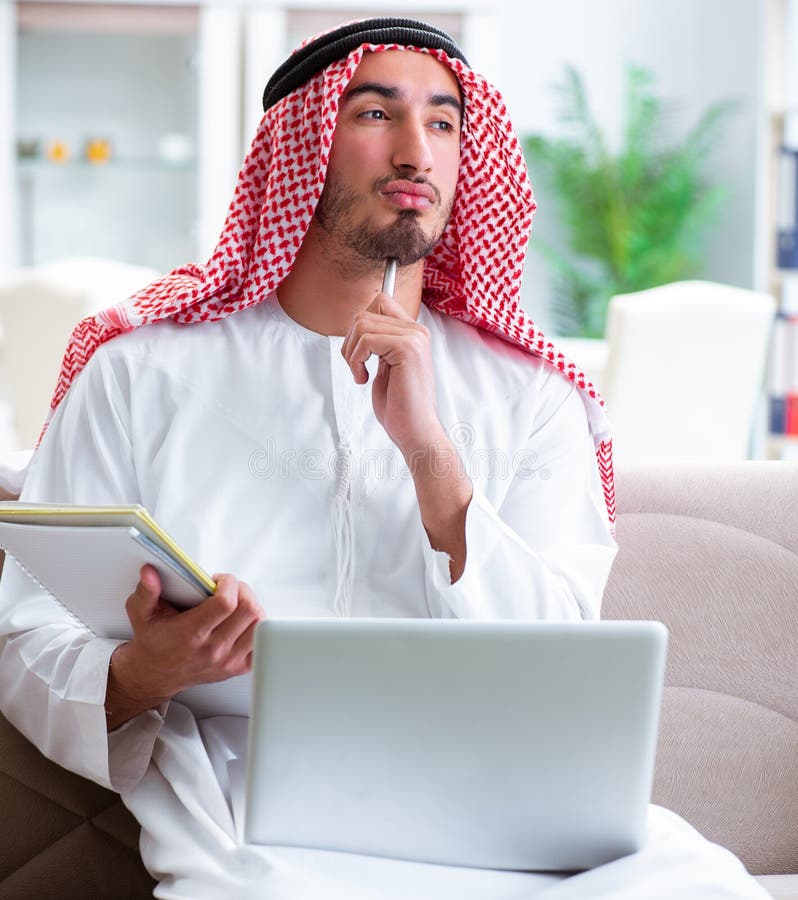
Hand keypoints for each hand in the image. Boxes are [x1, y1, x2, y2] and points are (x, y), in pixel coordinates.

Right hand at [106, 565, 263, 725]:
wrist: (155, 674)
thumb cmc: (153, 641)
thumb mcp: (141, 614)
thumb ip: (146, 591)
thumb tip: (150, 573)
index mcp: (191, 634)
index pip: (226, 603)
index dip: (228, 584)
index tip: (217, 580)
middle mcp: (213, 649)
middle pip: (249, 610)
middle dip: (242, 590)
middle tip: (228, 588)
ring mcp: (228, 660)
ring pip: (259, 625)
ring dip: (252, 607)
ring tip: (236, 602)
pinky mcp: (238, 667)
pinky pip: (261, 643)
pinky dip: (257, 627)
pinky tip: (242, 620)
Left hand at [341, 292, 444, 454]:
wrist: (415, 430)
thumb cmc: (400, 405)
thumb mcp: (385, 365)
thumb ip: (378, 342)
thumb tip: (359, 321)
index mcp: (413, 333)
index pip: (380, 301)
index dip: (360, 323)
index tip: (359, 352)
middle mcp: (417, 331)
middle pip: (366, 312)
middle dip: (350, 340)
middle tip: (356, 366)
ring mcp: (414, 338)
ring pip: (362, 324)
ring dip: (351, 352)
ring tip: (360, 373)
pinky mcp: (408, 348)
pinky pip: (366, 340)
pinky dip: (356, 360)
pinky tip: (364, 379)